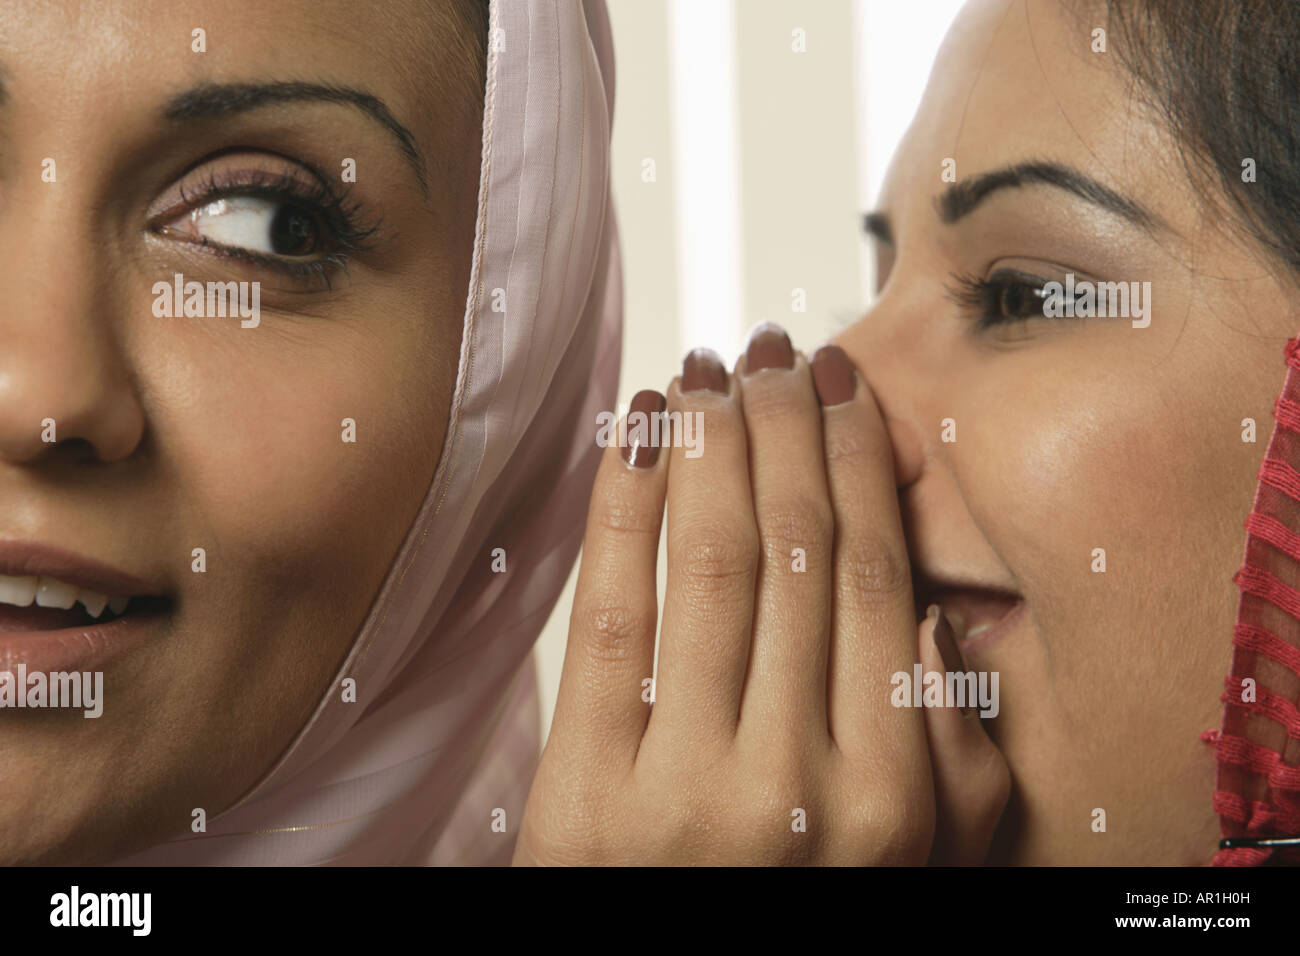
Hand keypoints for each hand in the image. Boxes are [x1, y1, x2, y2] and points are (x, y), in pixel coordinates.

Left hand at [514, 325, 1008, 864]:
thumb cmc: (799, 913)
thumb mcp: (914, 862)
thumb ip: (956, 762)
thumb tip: (929, 618)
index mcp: (892, 793)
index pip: (876, 578)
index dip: (857, 463)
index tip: (843, 389)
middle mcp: (801, 785)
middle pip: (799, 551)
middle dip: (786, 429)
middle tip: (775, 353)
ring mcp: (687, 791)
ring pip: (712, 565)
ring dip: (710, 446)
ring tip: (706, 374)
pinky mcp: (585, 799)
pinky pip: (609, 618)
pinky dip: (620, 509)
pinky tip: (629, 434)